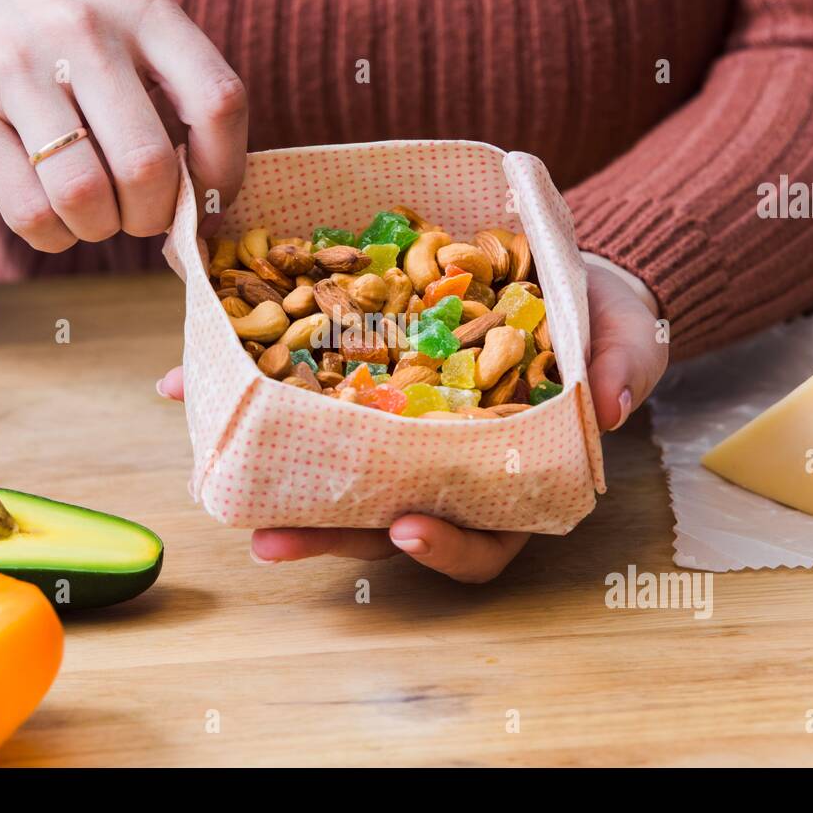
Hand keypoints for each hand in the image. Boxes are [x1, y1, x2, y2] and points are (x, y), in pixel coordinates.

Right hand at [0, 0, 246, 250]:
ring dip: (100, 229)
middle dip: (154, 215)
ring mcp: (16, 68)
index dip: (223, 171)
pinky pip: (30, 212)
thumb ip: (171, 82)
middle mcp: (81, 29)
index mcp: (139, 4)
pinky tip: (54, 217)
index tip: (208, 197)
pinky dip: (54, 236)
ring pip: (85, 197)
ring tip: (96, 215)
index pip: (216, 102)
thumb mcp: (120, 13)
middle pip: (148, 166)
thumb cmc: (52, 16)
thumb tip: (206, 196)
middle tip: (141, 214)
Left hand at [158, 260, 666, 581]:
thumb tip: (610, 405)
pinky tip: (190, 386)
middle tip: (273, 539)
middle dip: (331, 534)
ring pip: (336, 476)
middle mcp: (448, 467)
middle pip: (387, 521)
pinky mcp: (358, 386)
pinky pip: (304, 404)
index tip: (406, 528)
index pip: (483, 537)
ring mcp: (399, 430)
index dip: (446, 546)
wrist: (556, 266)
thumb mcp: (622, 331)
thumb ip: (621, 363)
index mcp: (512, 476)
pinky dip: (250, 401)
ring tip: (220, 478)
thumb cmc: (596, 314)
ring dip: (276, 483)